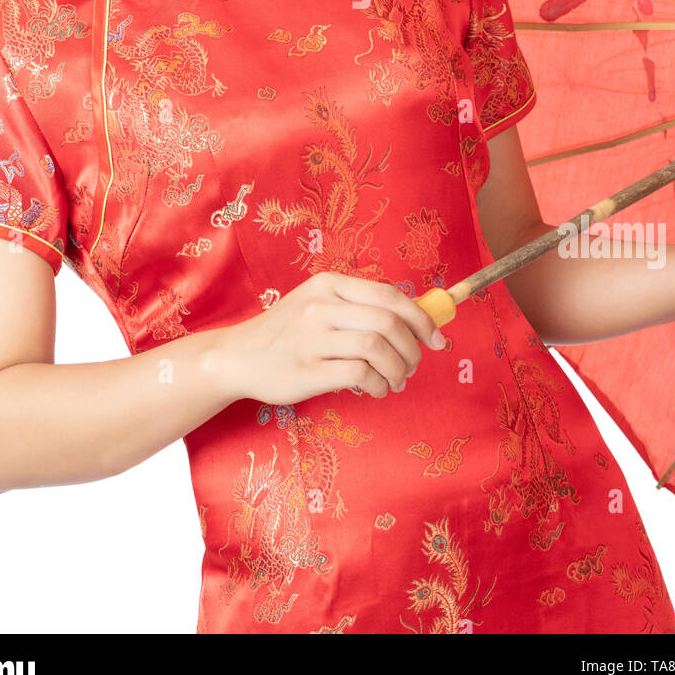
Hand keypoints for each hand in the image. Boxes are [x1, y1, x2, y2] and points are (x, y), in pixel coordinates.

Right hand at [221, 269, 447, 405]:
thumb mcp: (317, 305)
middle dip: (414, 348)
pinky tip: (376, 389)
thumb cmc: (286, 332)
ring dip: (398, 370)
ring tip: (396, 381)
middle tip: (414, 366)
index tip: (437, 338)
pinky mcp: (307, 368)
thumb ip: (358, 307)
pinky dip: (379, 385)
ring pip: (378, 348)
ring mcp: (313, 337)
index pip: (390, 295)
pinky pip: (360, 374)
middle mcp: (321, 305)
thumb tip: (415, 320)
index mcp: (329, 284)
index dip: (421, 318)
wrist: (237, 356)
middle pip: (389, 321)